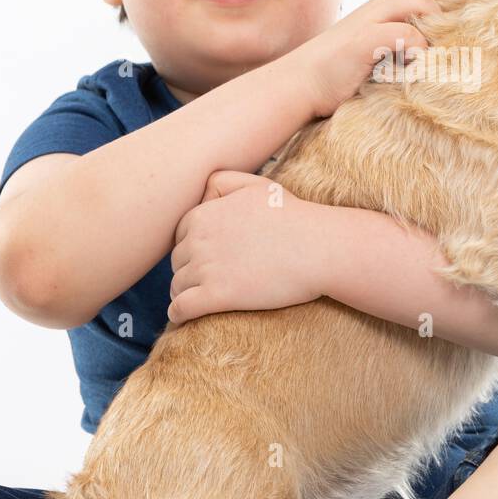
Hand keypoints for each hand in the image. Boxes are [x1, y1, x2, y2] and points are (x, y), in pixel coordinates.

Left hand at [167, 170, 330, 323]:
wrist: (319, 249)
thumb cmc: (295, 217)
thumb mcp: (258, 186)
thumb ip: (224, 181)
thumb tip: (202, 196)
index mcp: (205, 214)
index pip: (180, 234)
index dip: (191, 246)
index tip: (207, 256)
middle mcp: (200, 239)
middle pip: (178, 260)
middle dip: (188, 269)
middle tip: (207, 279)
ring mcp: (207, 268)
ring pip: (177, 285)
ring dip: (183, 292)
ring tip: (198, 299)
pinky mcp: (218, 295)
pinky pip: (181, 308)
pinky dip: (179, 313)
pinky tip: (184, 317)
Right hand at [287, 0, 450, 118]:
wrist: (299, 83)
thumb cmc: (339, 71)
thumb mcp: (375, 49)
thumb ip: (399, 42)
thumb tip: (437, 53)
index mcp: (384, 7)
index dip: (446, 5)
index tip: (447, 36)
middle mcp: (379, 7)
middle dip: (447, 15)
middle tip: (443, 47)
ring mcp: (370, 20)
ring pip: (420, 1)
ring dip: (435, 29)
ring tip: (432, 57)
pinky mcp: (363, 42)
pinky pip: (405, 34)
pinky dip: (418, 50)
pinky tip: (412, 68)